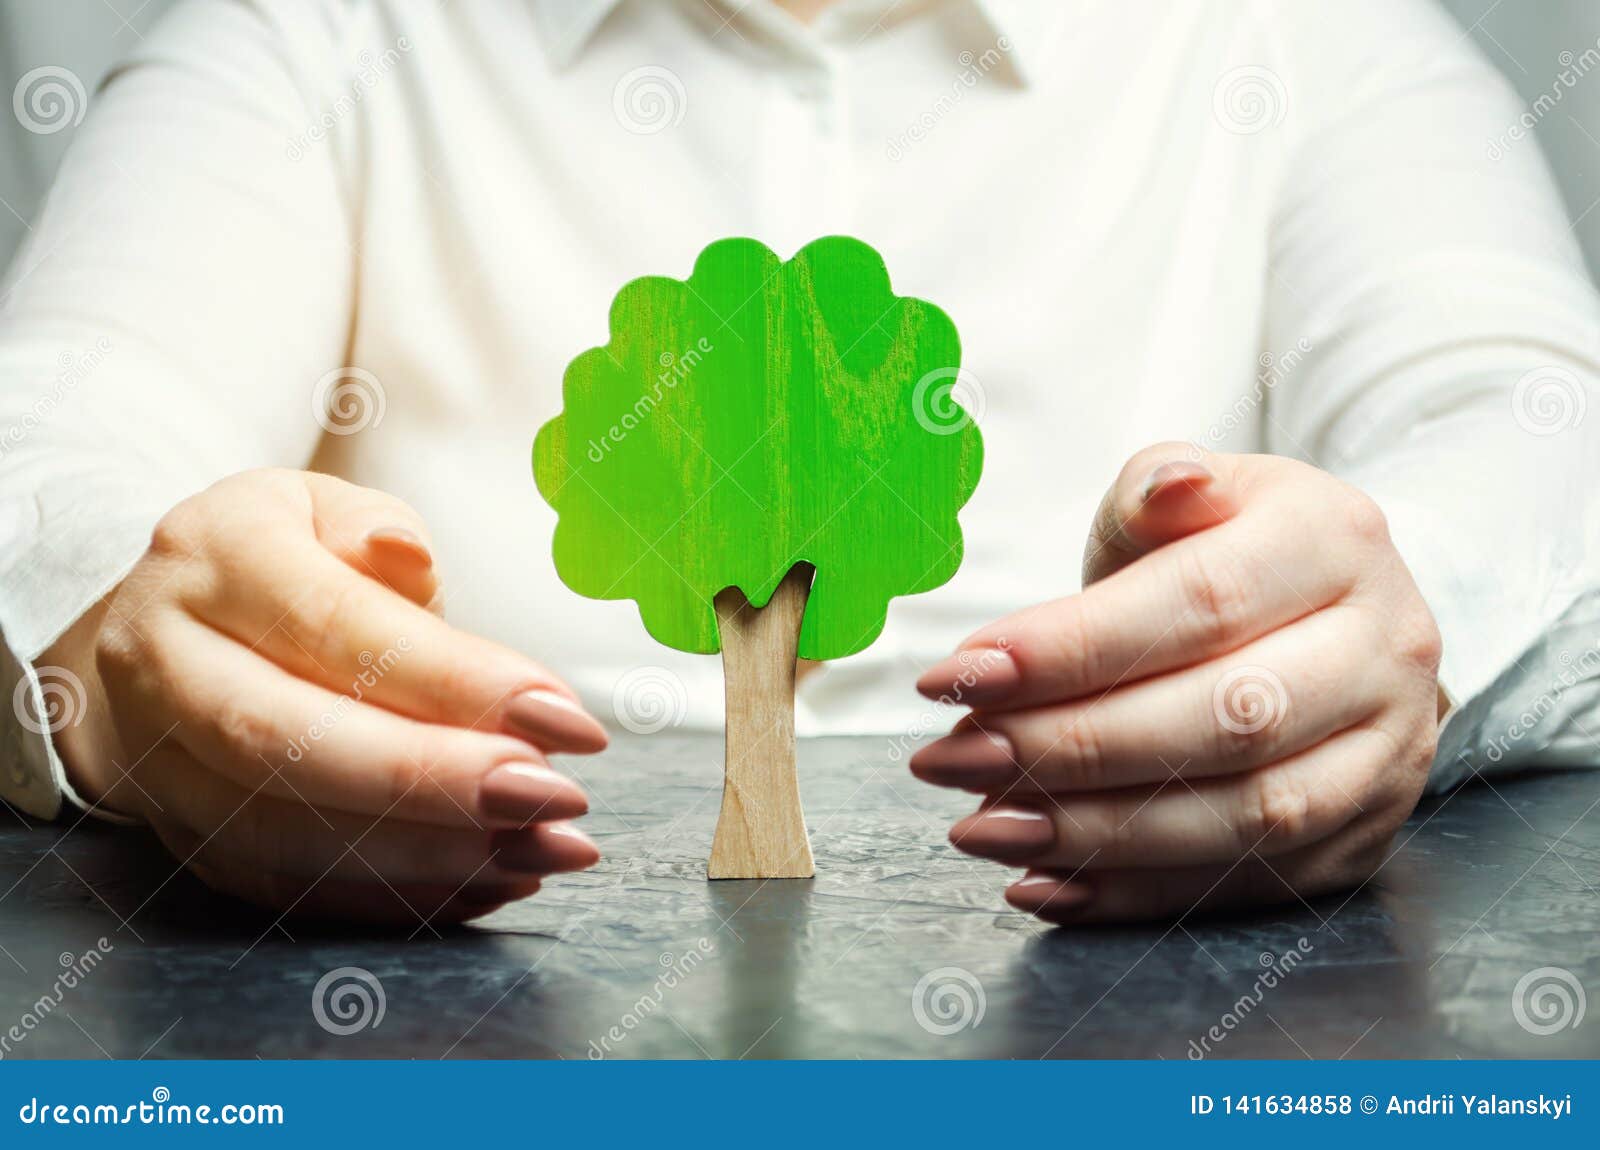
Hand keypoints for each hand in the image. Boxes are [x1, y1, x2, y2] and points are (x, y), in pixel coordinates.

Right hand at [44, 469, 609, 924]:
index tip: (563, 717)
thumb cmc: (284, 561)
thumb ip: (379, 535)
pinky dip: (395, 895)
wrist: (167, 627)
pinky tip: (490, 880)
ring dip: (430, 856)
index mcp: (214, 555)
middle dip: (435, 781)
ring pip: (284, 833)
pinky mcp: (185, 837)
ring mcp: (159, 762)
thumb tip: (409, 561)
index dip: (456, 681)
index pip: (338, 626)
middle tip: (553, 797)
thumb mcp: (327, 509)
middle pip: (290, 742)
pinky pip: (287, 886)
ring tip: (542, 849)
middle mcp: (163, 660)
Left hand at [911, 443, 1443, 924]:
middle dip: (1069, 749)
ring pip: (1245, 817)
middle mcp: (1383, 648)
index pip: (1200, 603)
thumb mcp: (1187, 498)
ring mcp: (1386, 753)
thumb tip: (1165, 487)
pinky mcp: (1363, 837)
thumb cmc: (1227, 552)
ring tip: (981, 826)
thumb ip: (1154, 492)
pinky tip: (1045, 881)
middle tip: (955, 757)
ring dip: (1096, 834)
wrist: (1331, 617)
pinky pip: (1248, 885)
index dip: (1072, 648)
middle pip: (1224, 719)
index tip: (962, 676)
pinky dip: (1136, 895)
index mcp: (1334, 540)